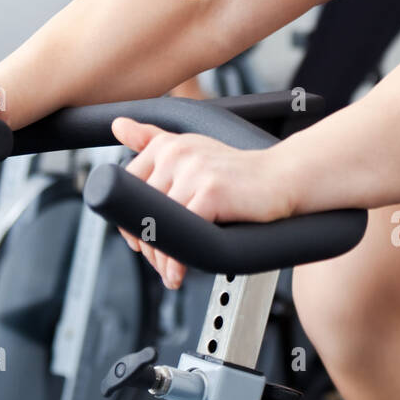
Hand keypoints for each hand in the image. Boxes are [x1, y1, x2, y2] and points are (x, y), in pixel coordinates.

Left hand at [109, 117, 292, 289]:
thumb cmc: (238, 171)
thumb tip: (117, 125)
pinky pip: (181, 233)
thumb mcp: (192, 148)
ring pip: (159, 225)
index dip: (128, 220)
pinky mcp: (211, 192)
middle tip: (158, 264)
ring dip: (160, 259)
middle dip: (146, 245)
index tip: (141, 241)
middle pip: (139, 210)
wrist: (282, 177)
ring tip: (169, 274)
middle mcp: (176, 152)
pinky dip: (177, 260)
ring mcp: (194, 171)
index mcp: (167, 144)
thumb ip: (152, 139)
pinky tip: (180, 272)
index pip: (125, 188)